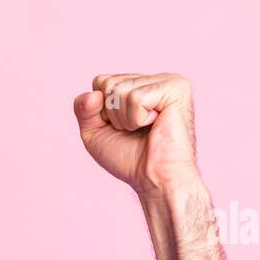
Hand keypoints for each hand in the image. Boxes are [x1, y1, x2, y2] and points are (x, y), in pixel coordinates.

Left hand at [73, 73, 199, 197]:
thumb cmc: (129, 160)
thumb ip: (83, 109)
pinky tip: (155, 126)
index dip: (101, 111)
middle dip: (113, 115)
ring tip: (145, 130)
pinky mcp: (176, 88)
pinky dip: (137, 119)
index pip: (101, 81)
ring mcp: (168, 80)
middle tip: (135, 131)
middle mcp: (154, 79)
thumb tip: (93, 94)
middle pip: (108, 83)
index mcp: (139, 85)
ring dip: (126, 120)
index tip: (121, 128)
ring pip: (121, 90)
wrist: (155, 180)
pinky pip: (136, 98)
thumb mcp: (94, 133)